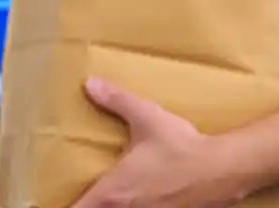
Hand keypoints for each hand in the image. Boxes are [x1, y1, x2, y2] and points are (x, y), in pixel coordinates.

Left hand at [71, 77, 244, 207]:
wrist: (221, 170)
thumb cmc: (181, 147)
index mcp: (112, 193)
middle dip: (89, 205)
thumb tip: (90, 84)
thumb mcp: (146, 119)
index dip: (64, 206)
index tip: (56, 198)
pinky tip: (142, 200)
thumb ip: (116, 101)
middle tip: (86, 195)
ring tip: (113, 197)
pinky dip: (137, 207)